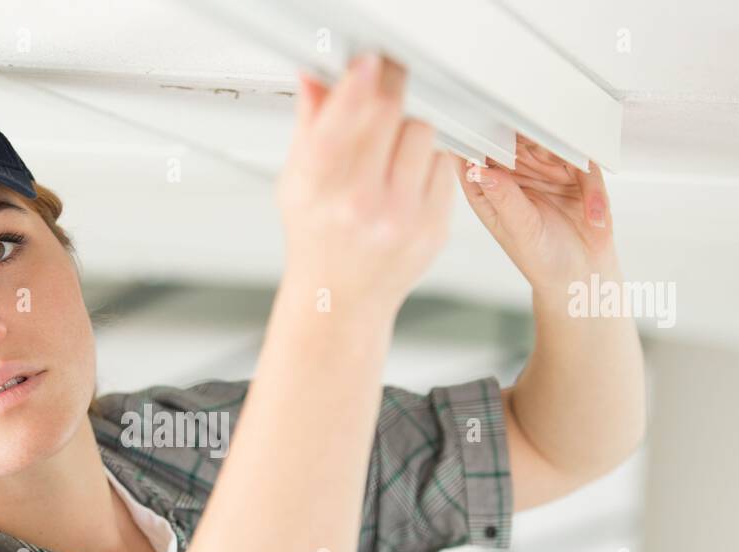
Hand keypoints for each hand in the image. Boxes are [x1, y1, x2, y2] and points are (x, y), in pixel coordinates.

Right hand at [275, 52, 455, 315]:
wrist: (340, 300)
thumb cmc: (316, 240)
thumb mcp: (297, 183)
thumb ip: (310, 127)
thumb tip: (317, 77)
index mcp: (319, 190)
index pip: (342, 120)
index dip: (359, 83)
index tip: (368, 65)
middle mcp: (361, 205)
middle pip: (391, 114)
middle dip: (386, 97)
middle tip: (379, 97)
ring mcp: (402, 218)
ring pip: (422, 133)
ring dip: (406, 132)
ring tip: (386, 156)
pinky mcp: (434, 227)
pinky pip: (442, 165)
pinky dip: (425, 163)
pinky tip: (403, 182)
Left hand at [455, 135, 620, 297]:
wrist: (581, 276)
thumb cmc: (541, 259)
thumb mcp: (518, 229)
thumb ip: (502, 196)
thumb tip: (478, 169)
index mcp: (491, 188)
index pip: (476, 155)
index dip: (474, 137)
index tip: (476, 122)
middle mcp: (517, 174)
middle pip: (514, 138)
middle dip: (518, 128)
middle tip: (525, 123)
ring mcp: (549, 170)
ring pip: (550, 140)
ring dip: (556, 145)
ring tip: (563, 159)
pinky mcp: (580, 173)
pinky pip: (585, 161)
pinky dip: (591, 186)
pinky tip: (591, 212)